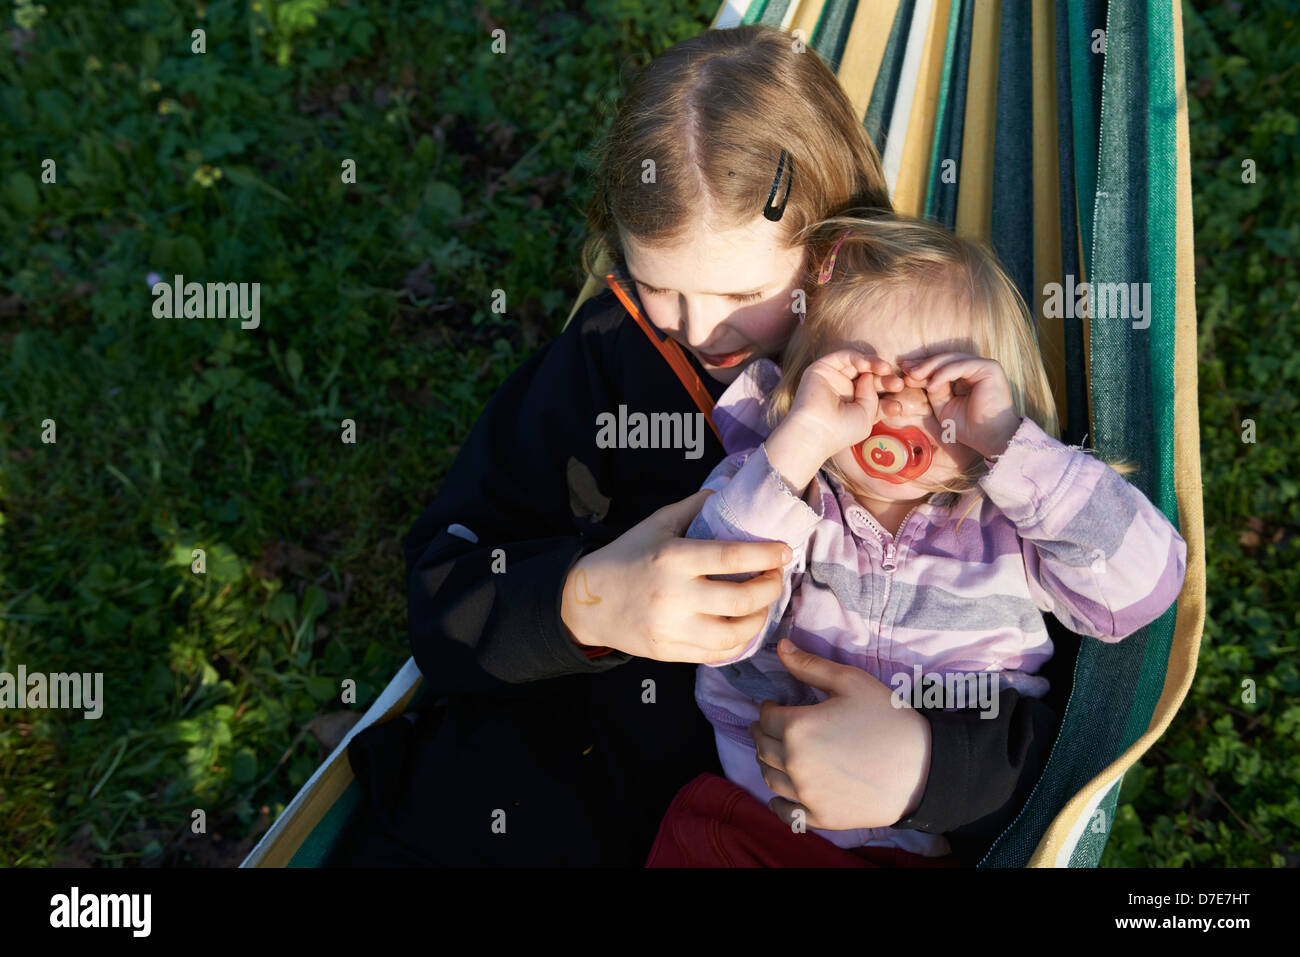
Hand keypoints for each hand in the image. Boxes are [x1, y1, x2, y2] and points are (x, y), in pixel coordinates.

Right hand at [560, 489, 790, 663]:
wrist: (586, 600)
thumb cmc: (626, 556)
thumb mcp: (656, 524)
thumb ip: (693, 507)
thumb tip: (727, 493)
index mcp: (673, 558)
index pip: (732, 557)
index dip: (767, 555)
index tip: (785, 551)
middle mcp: (674, 595)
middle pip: (741, 599)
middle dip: (771, 588)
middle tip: (776, 578)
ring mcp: (672, 627)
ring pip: (734, 633)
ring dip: (760, 620)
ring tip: (763, 606)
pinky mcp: (669, 651)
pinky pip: (716, 654)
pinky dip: (739, 643)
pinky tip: (745, 628)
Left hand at [749, 640, 930, 829]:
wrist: (923, 768)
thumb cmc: (888, 719)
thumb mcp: (850, 681)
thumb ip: (810, 665)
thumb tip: (780, 647)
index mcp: (797, 727)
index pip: (766, 716)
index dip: (768, 708)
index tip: (774, 706)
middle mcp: (794, 762)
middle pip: (763, 746)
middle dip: (763, 732)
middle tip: (769, 727)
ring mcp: (806, 793)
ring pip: (769, 777)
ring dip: (767, 762)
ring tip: (775, 754)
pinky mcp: (820, 817)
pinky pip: (785, 811)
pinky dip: (777, 802)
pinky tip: (781, 793)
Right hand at [765, 350, 904, 492]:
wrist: (816, 430)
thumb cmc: (842, 430)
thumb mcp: (867, 416)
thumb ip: (873, 395)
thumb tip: (869, 376)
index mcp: (854, 406)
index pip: (875, 396)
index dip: (889, 398)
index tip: (898, 408)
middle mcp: (843, 391)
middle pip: (870, 378)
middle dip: (885, 380)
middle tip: (898, 385)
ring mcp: (833, 379)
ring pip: (858, 365)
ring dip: (875, 365)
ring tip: (887, 370)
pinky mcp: (822, 368)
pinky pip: (844, 357)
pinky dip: (859, 358)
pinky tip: (870, 366)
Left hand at [900, 353, 1020, 459]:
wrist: (990, 439)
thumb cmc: (969, 427)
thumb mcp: (944, 405)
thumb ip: (934, 389)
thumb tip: (915, 374)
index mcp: (968, 375)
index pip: (942, 365)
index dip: (922, 367)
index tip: (903, 371)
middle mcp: (977, 367)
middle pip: (945, 359)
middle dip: (923, 364)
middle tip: (905, 369)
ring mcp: (984, 366)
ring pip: (951, 359)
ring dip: (930, 367)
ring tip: (913, 376)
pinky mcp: (989, 368)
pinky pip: (960, 366)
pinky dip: (943, 374)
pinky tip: (930, 385)